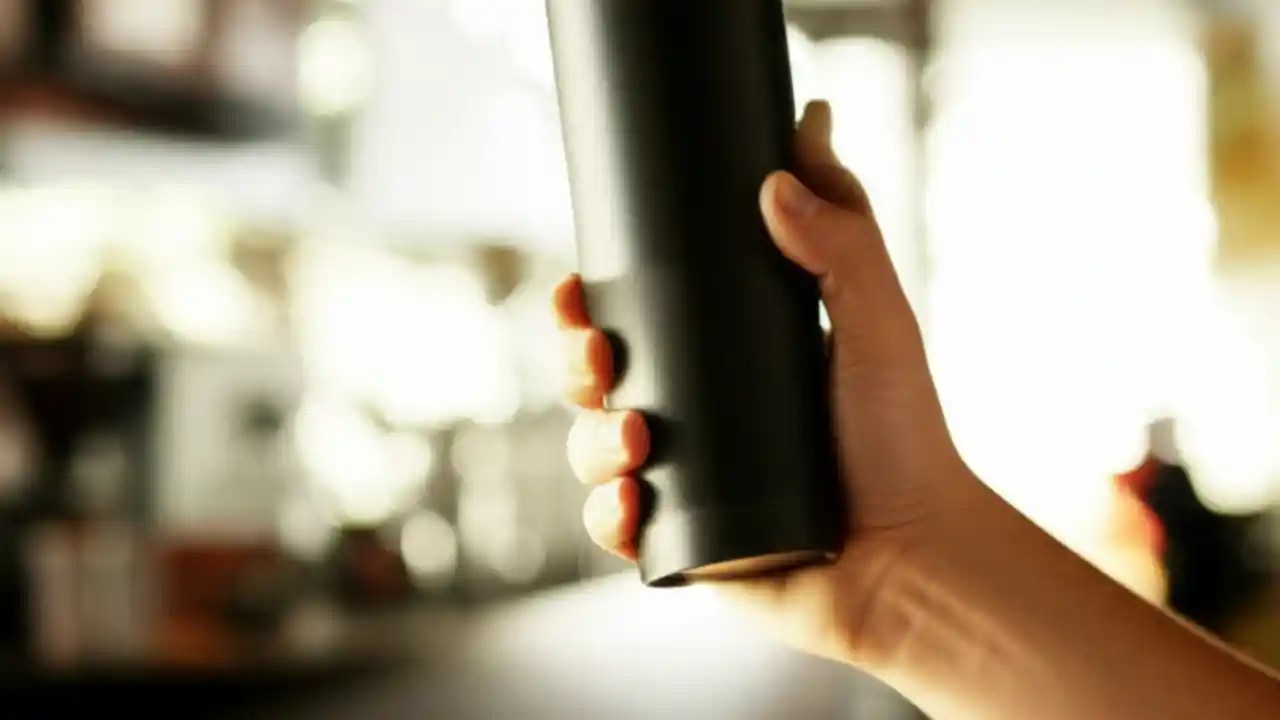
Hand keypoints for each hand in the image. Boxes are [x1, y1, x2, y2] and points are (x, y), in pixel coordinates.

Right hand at [554, 101, 977, 665]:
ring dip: (592, 444)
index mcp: (729, 359)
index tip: (575, 289)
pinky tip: (632, 503)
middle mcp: (697, 415)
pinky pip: (616, 528)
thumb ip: (845, 232)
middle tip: (599, 362)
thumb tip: (800, 136)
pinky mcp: (682, 544)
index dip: (592, 304)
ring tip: (638, 443)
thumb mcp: (878, 322)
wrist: (916, 561)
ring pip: (593, 451)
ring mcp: (685, 481)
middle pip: (598, 380)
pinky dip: (607, 517)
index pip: (639, 320)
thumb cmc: (905, 442)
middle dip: (577, 365)